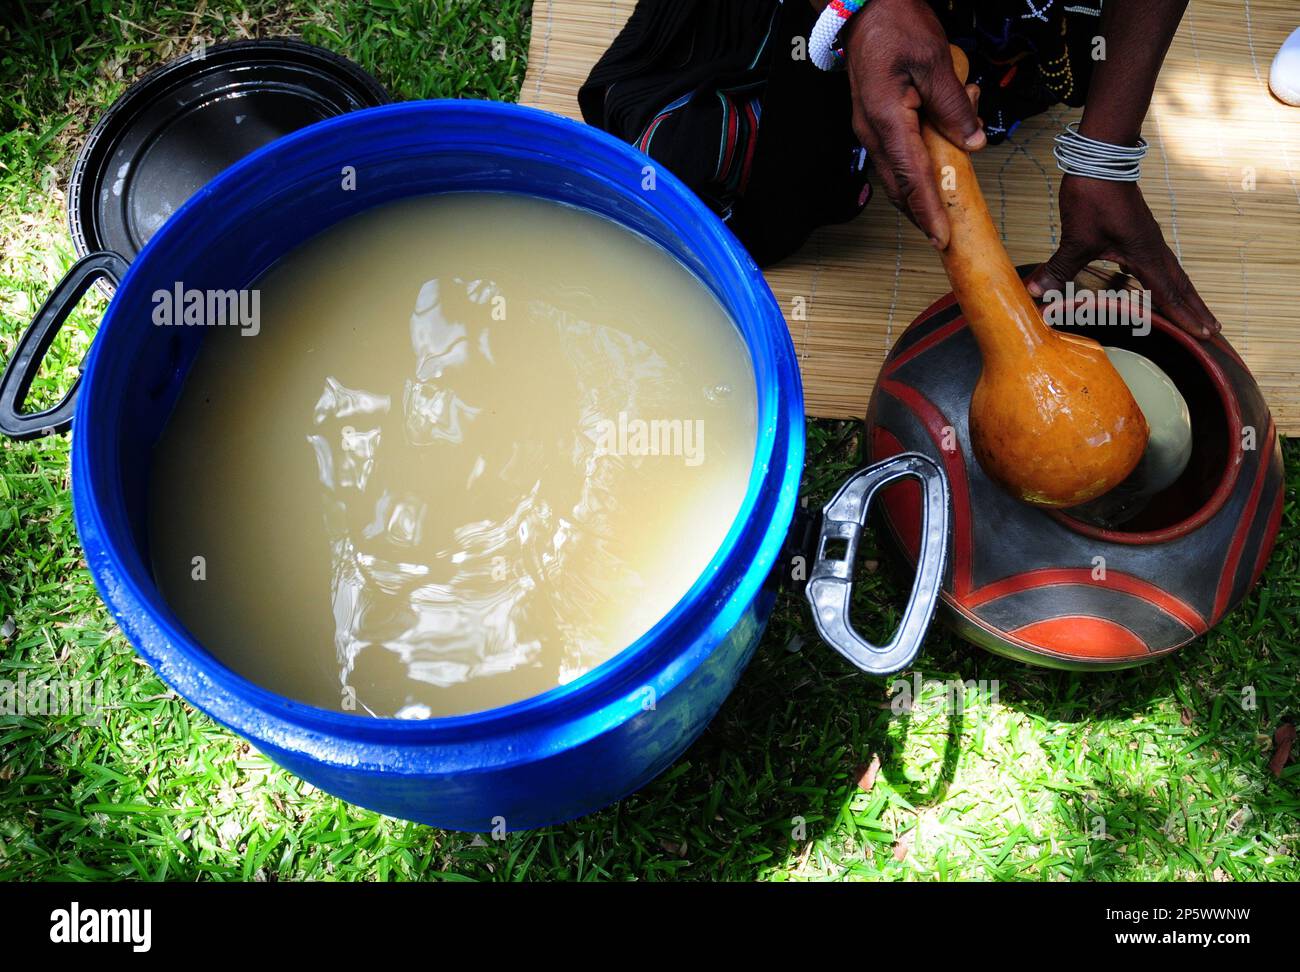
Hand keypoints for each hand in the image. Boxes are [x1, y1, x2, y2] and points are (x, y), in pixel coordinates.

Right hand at [842, 0, 984, 248]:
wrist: (864, 7)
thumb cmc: (895, 26)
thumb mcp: (935, 62)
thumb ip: (954, 105)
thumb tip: (972, 142)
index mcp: (886, 120)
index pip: (911, 177)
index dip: (927, 210)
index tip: (940, 236)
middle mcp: (871, 131)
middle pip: (898, 186)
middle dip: (921, 213)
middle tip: (944, 235)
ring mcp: (869, 128)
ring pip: (896, 173)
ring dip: (920, 191)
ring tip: (945, 200)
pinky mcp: (874, 120)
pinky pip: (896, 154)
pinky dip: (917, 166)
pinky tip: (940, 156)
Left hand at [1026, 175, 1221, 338]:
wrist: (1101, 159)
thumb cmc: (1092, 197)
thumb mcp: (1075, 238)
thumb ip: (1058, 269)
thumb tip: (1035, 293)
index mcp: (1144, 255)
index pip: (1168, 294)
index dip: (1184, 317)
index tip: (1205, 335)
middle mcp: (1152, 249)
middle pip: (1181, 285)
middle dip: (1196, 310)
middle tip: (1214, 332)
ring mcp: (1148, 240)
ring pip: (1173, 274)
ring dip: (1184, 295)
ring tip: (1198, 314)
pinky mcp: (1138, 233)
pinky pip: (1158, 264)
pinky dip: (1165, 280)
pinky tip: (1157, 286)